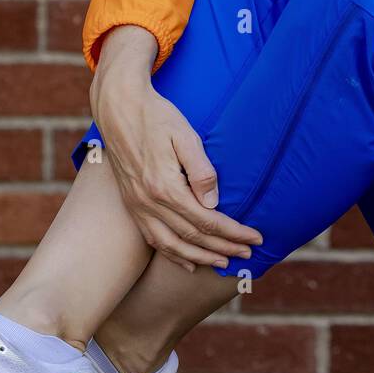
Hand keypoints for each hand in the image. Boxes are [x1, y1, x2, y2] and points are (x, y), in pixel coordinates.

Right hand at [89, 26, 262, 272]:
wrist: (118, 109)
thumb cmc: (157, 118)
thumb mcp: (185, 136)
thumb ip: (201, 171)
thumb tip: (214, 203)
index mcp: (166, 187)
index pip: (207, 221)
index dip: (233, 233)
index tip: (254, 238)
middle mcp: (149, 202)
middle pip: (193, 237)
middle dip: (223, 248)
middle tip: (247, 254)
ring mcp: (137, 206)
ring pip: (172, 245)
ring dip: (200, 258)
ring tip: (223, 263)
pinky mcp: (131, 204)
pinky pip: (152, 239)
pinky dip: (172, 254)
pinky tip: (187, 262)